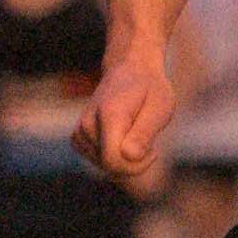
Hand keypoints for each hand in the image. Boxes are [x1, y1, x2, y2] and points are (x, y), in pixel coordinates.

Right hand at [78, 52, 175, 180]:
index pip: (114, 160)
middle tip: (147, 142)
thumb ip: (144, 133)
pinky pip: (98, 162)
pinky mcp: (78, 137)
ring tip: (135, 134)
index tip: (153, 151)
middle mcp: (88, 123)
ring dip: (124, 158)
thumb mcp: (160, 107)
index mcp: (109, 114)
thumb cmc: (149, 90)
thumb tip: (129, 156)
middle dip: (134, 163)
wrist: (130, 70)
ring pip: (105, 167)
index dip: (138, 166)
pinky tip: (122, 139)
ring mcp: (80, 131)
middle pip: (110, 167)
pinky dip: (113, 156)